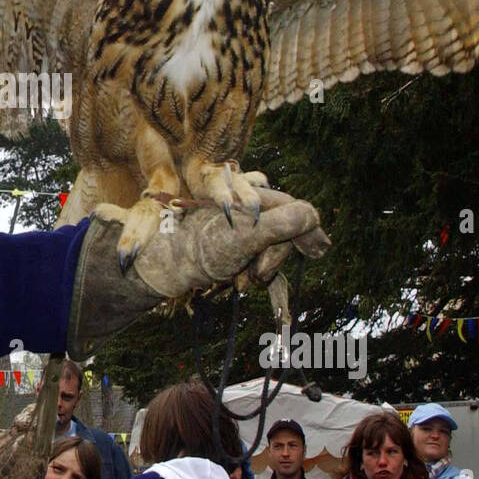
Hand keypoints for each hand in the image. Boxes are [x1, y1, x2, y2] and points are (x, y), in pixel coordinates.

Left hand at [67, 184, 328, 357]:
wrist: (162, 266)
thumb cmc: (197, 247)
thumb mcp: (243, 237)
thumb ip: (280, 226)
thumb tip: (313, 215)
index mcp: (251, 194)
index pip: (295, 211)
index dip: (306, 232)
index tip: (316, 253)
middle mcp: (249, 207)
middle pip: (285, 233)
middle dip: (272, 259)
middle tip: (250, 278)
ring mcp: (242, 228)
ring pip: (272, 251)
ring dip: (260, 271)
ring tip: (237, 282)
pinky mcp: (236, 246)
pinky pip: (260, 261)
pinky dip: (254, 274)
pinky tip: (240, 283)